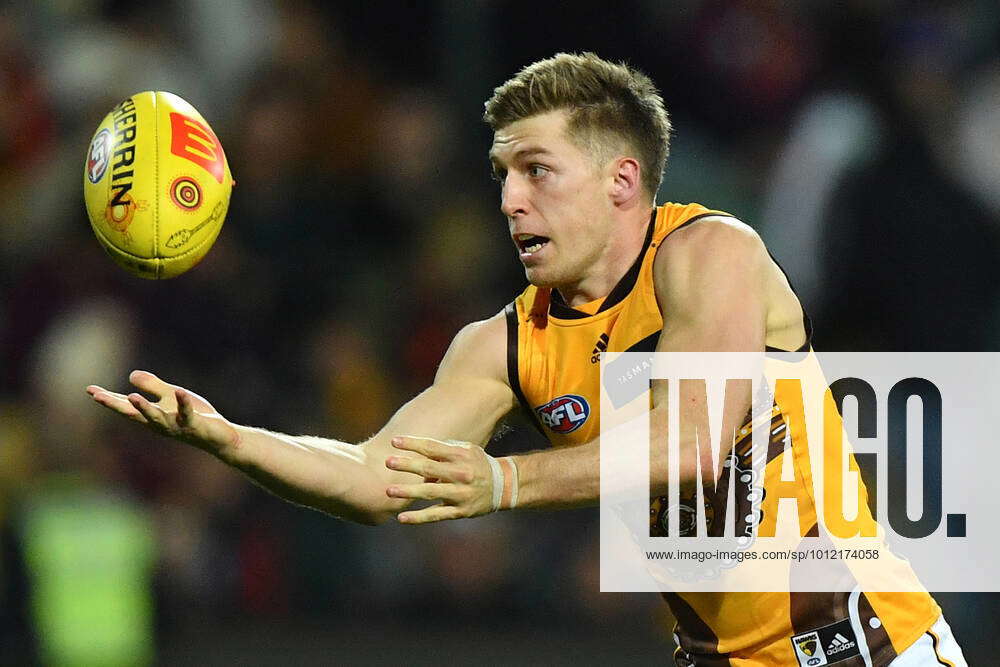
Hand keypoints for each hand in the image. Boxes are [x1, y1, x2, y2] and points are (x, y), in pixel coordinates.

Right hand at [86, 370, 239, 455]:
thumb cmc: (194, 417)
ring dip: (144, 408)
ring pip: (157, 418)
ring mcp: (177, 426)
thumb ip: (153, 387)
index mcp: (153, 416)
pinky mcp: (195, 425)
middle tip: (97, 396)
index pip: (126, 407)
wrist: (220, 437)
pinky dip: (183, 402)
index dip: (109, 399)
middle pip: (134, 414)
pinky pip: (187, 414)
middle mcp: (160, 424)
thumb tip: (131, 375)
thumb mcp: (170, 398)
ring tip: (131, 396)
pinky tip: (179, 390)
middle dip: (116, 405)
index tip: (90, 390)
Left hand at [384, 436, 493, 523]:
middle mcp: (460, 474)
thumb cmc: (477, 464)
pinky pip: (436, 515)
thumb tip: (417, 456)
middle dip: (407, 465)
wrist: (503, 486)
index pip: (432, 448)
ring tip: (389, 491)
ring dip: (409, 491)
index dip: (413, 444)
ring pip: (430, 492)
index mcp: (460, 455)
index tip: (394, 442)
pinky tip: (401, 519)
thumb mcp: (466, 450)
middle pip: (429, 468)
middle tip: (388, 461)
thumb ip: (443, 451)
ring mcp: (460, 494)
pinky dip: (418, 517)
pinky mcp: (460, 511)